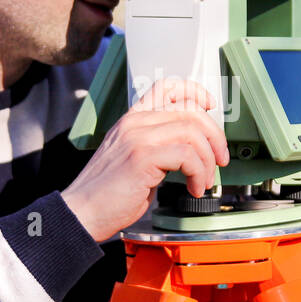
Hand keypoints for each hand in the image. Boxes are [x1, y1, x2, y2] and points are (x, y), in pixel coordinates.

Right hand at [62, 78, 229, 241]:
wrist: (82, 213)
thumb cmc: (107, 195)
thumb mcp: (134, 161)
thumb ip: (158, 148)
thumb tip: (191, 151)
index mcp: (132, 120)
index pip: (167, 88)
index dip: (195, 92)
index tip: (210, 107)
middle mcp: (134, 122)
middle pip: (189, 110)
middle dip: (214, 136)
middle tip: (219, 160)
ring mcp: (137, 137)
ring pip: (192, 132)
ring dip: (208, 160)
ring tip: (203, 181)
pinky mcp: (142, 156)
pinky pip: (187, 155)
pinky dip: (198, 173)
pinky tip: (193, 189)